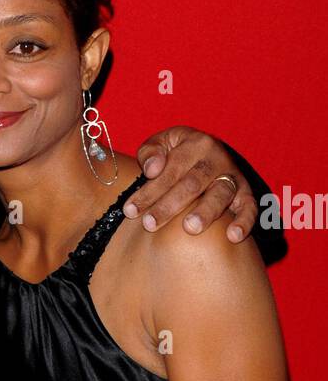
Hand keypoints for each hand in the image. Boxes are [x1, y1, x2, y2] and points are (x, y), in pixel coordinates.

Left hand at [124, 127, 257, 242]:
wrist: (206, 153)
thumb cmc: (175, 153)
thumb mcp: (160, 144)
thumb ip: (151, 152)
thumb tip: (152, 169)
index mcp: (195, 144)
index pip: (169, 170)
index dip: (149, 191)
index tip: (130, 211)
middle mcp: (217, 158)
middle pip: (192, 184)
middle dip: (169, 205)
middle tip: (150, 224)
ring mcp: (233, 176)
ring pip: (220, 194)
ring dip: (205, 213)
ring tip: (190, 229)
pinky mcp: (246, 194)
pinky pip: (250, 207)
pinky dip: (244, 221)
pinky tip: (233, 236)